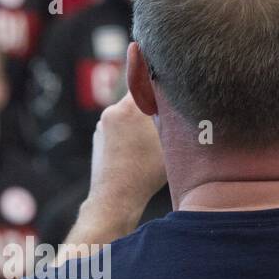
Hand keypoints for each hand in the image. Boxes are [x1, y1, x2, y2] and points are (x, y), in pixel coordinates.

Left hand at [86, 92, 166, 225]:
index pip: (147, 80)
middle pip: (138, 99)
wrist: (115, 198)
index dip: (161, 82)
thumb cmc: (144, 173)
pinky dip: (129, 135)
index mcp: (130, 107)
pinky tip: (137, 152)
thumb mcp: (168, 143)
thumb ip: (172, 118)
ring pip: (128, 115)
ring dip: (140, 123)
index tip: (172, 87)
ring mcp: (102, 125)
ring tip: (150, 144)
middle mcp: (112, 111)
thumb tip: (179, 102)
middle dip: (152, 108)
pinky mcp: (98, 138)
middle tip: (166, 122)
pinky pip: (118, 129)